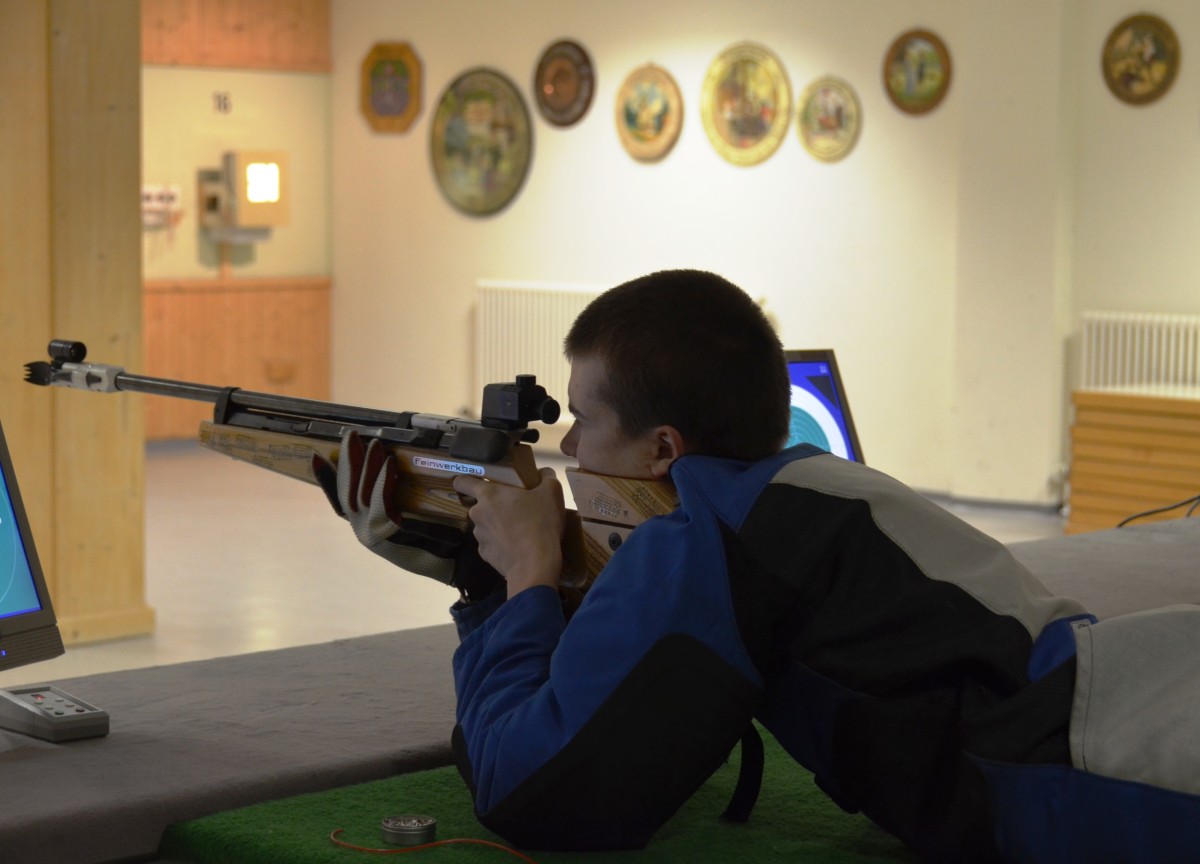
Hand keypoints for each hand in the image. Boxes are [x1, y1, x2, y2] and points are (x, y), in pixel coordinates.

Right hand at [311, 431, 461, 583]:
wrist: (451, 564)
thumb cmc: (436, 541)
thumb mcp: (407, 519)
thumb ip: (390, 502)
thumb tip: (385, 471)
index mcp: (364, 527)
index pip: (340, 499)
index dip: (326, 479)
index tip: (316, 457)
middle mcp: (362, 530)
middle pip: (348, 490)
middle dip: (348, 461)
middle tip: (350, 436)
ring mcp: (371, 533)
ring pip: (362, 493)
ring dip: (367, 466)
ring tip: (372, 444)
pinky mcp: (385, 534)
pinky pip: (380, 500)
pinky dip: (383, 480)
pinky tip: (389, 464)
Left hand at [452, 468, 565, 596]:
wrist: (535, 564)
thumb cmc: (540, 522)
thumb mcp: (552, 493)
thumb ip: (546, 476)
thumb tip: (543, 472)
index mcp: (488, 494)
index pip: (462, 482)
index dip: (466, 480)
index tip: (476, 482)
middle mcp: (477, 514)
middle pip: (479, 506)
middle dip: (494, 507)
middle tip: (514, 510)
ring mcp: (479, 536)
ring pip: (486, 526)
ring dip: (498, 526)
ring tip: (519, 532)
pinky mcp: (484, 555)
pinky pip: (491, 544)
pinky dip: (501, 544)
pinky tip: (517, 547)